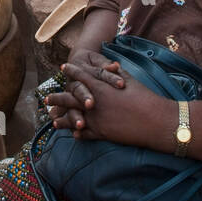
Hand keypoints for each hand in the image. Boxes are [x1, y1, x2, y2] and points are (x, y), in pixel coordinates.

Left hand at [48, 62, 170, 147]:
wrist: (155, 120)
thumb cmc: (145, 97)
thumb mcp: (130, 80)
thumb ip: (116, 73)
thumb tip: (111, 65)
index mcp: (101, 87)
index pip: (82, 76)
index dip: (72, 72)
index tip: (63, 68)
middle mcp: (94, 103)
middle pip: (70, 98)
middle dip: (57, 98)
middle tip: (46, 99)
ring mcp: (96, 119)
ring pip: (74, 119)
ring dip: (63, 119)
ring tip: (53, 120)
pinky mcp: (102, 133)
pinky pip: (86, 134)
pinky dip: (78, 134)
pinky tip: (73, 134)